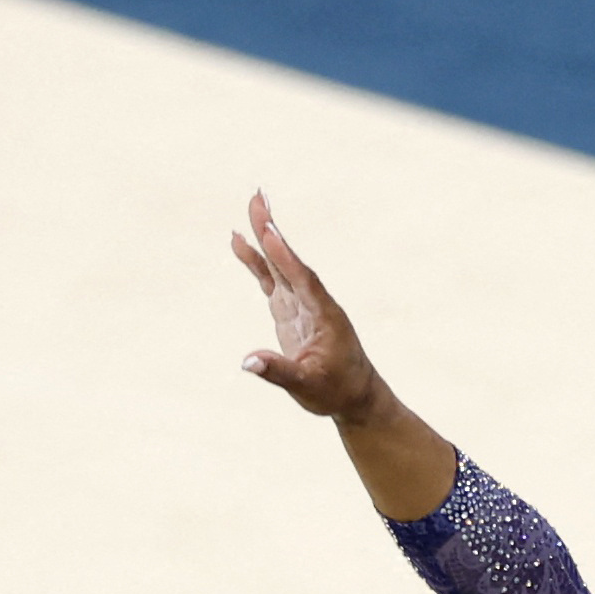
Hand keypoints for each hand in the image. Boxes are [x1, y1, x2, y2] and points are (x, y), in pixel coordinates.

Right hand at [232, 191, 382, 418]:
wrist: (354, 396)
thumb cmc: (336, 392)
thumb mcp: (308, 387)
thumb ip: (279, 373)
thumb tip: (248, 362)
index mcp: (325, 316)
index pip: (302, 281)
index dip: (285, 257)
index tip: (269, 232)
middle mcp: (314, 303)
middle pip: (290, 261)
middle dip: (273, 231)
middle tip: (258, 197)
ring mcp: (301, 304)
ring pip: (280, 265)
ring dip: (264, 238)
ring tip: (251, 206)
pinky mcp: (291, 310)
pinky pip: (271, 280)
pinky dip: (257, 262)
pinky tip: (240, 242)